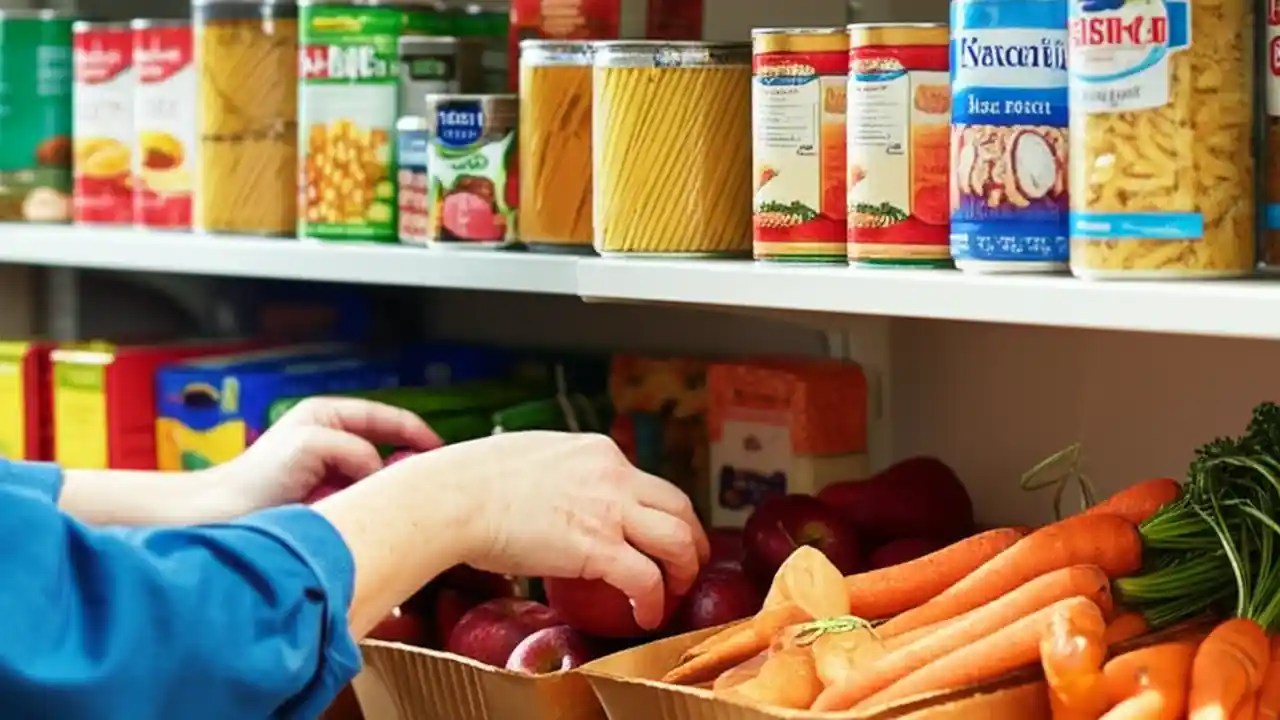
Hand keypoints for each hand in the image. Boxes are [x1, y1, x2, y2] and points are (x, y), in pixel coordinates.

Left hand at [213, 397, 441, 514]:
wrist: (219, 518)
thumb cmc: (255, 477)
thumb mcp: (310, 445)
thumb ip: (353, 450)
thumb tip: (379, 473)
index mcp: (328, 417)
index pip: (386, 418)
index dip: (417, 432)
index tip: (441, 452)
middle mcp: (333, 441)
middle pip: (387, 447)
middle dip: (408, 463)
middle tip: (429, 483)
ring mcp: (333, 473)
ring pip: (378, 478)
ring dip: (389, 490)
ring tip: (405, 505)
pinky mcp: (330, 503)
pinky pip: (365, 502)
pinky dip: (375, 509)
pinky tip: (381, 522)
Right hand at [378, 432, 709, 628]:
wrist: (452, 498)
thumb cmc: (470, 482)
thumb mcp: (529, 458)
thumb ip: (556, 474)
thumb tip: (550, 498)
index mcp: (596, 451)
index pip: (647, 482)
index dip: (660, 513)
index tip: (655, 536)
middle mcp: (613, 473)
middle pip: (678, 506)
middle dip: (691, 539)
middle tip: (686, 565)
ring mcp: (609, 509)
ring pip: (677, 539)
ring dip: (684, 570)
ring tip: (674, 592)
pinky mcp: (597, 547)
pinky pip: (645, 579)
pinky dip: (653, 601)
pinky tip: (646, 615)